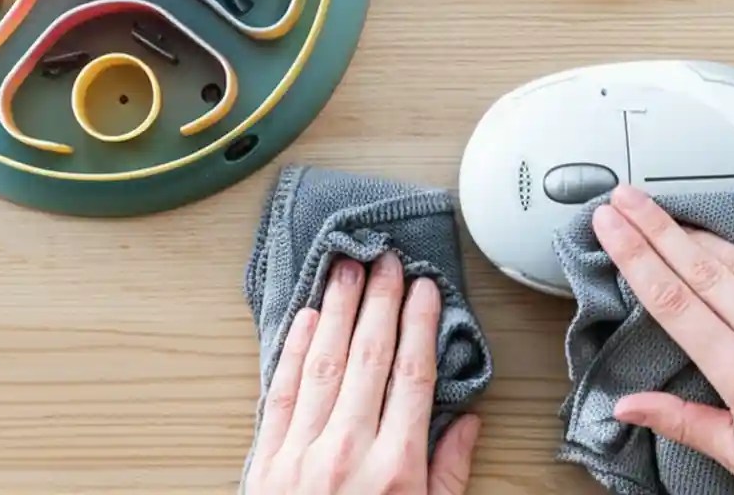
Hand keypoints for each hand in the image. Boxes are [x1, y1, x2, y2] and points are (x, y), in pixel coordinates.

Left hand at [245, 254, 480, 494]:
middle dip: (380, 301)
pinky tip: (305, 318)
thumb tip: (467, 424)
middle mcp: (348, 451)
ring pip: (322, 362)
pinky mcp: (266, 461)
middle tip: (385, 259)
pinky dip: (292, 350)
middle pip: (369, 356)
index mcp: (396, 468)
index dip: (420, 324)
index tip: (426, 289)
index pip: (412, 374)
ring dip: (337, 308)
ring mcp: (301, 453)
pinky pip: (281, 392)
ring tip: (345, 268)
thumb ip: (448, 474)